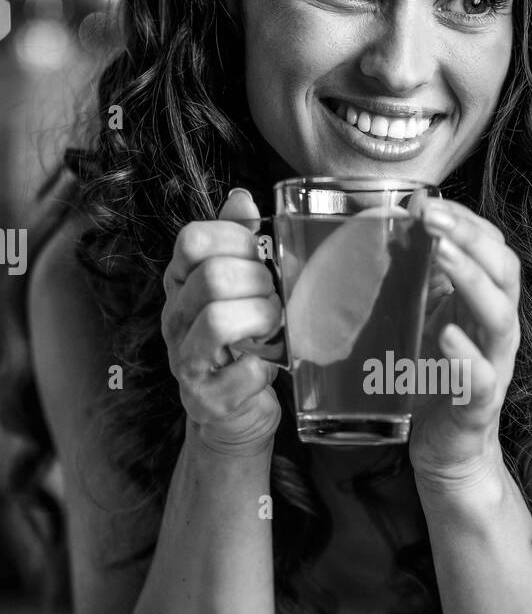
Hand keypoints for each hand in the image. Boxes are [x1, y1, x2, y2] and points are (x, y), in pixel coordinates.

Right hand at [162, 188, 282, 453]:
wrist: (233, 414)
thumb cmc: (241, 342)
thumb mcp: (237, 288)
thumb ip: (236, 242)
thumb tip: (241, 199)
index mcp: (181, 284)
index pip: (193, 240)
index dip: (236, 240)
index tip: (260, 256)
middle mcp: (175, 319)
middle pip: (212, 277)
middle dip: (258, 284)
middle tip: (275, 299)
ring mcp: (186, 360)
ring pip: (219, 321)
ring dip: (261, 320)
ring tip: (274, 329)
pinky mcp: (207, 400)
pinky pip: (242, 374)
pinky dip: (265, 369)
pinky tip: (268, 369)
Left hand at [408, 199, 520, 487]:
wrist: (447, 454)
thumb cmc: (433, 383)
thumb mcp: (422, 321)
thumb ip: (415, 280)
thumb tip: (388, 226)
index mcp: (484, 307)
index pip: (493, 249)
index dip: (468, 221)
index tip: (428, 201)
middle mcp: (496, 332)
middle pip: (504, 273)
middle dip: (471, 238)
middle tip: (432, 217)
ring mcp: (492, 368)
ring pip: (500, 318)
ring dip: (473, 282)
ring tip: (443, 254)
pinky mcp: (477, 408)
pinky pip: (482, 381)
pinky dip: (466, 358)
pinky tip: (447, 336)